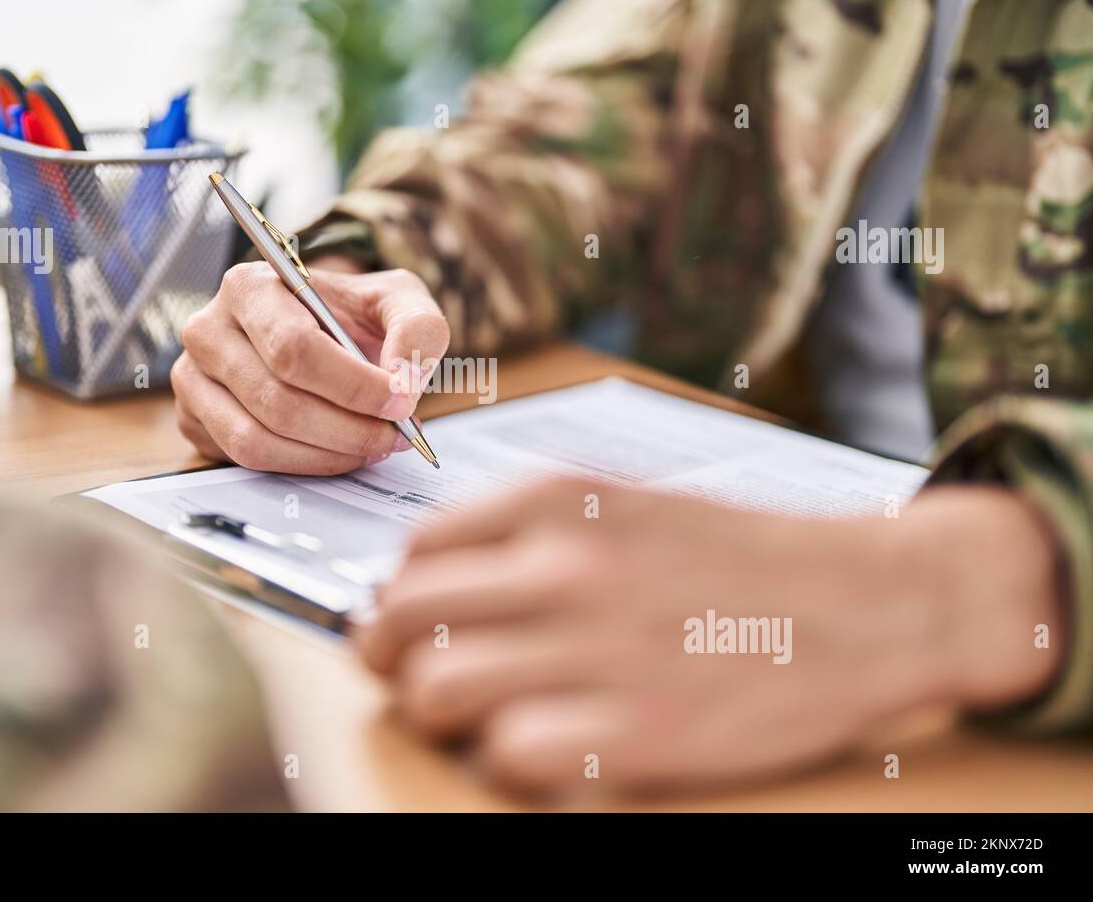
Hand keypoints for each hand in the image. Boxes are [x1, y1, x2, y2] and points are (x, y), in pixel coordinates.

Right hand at [173, 256, 448, 473]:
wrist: (320, 331)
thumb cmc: (352, 315)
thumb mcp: (398, 300)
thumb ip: (416, 329)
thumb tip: (404, 381)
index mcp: (250, 287)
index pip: (294, 349)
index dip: (352, 386)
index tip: (401, 402)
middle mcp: (208, 330)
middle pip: (276, 400)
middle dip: (347, 428)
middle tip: (395, 435)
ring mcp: (192, 378)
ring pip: (256, 439)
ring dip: (327, 454)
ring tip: (372, 445)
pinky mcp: (193, 419)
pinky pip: (244, 460)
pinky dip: (302, 465)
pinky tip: (337, 451)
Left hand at [356, 477, 1060, 794]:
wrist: (868, 599)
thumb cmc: (740, 557)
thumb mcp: (626, 503)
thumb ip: (527, 534)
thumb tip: (427, 580)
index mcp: (557, 499)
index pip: (415, 551)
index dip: (403, 596)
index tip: (417, 623)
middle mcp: (563, 565)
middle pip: (401, 620)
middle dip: (392, 656)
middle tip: (419, 676)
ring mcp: (596, 647)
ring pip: (434, 690)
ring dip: (443, 713)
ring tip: (481, 716)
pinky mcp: (635, 728)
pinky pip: (505, 753)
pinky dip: (510, 759)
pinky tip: (547, 747)